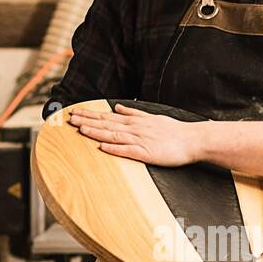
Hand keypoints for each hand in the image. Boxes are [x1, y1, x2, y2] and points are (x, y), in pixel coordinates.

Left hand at [68, 103, 204, 166]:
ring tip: (80, 130)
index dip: (89, 115)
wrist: (192, 139)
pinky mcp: (147, 153)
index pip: (107, 117)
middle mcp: (134, 129)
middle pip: (106, 124)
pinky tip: (102, 147)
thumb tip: (118, 108)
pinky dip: (114, 148)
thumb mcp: (152, 117)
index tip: (74, 112)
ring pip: (113, 135)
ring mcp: (140, 140)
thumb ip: (133, 113)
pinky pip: (128, 151)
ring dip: (96, 132)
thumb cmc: (174, 131)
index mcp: (134, 121)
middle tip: (69, 119)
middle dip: (86, 121)